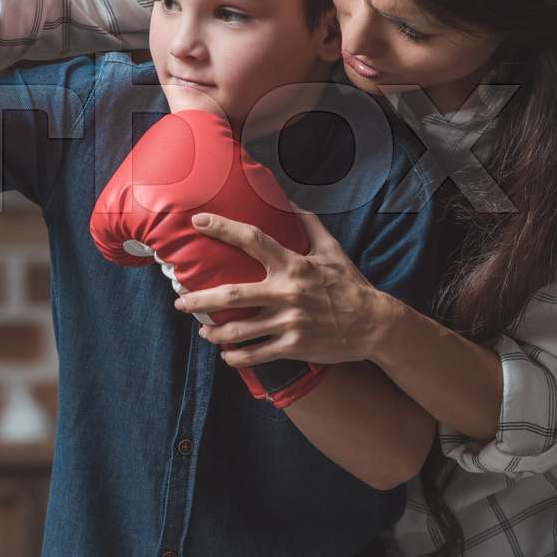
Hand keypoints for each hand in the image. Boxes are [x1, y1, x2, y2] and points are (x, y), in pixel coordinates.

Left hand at [175, 210, 394, 367]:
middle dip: (199, 299)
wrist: (376, 325)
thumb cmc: (350, 285)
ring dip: (214, 333)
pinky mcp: (294, 347)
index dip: (223, 228)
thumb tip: (290, 199)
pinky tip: (227, 354)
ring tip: (203, 330)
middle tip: (179, 302)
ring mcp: (289, 323)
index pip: (253, 240)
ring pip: (239, 331)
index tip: (198, 221)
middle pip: (231, 295)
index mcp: (294, 265)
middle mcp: (288, 293)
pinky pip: (255, 354)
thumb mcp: (333, 250)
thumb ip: (310, 224)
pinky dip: (236, 357)